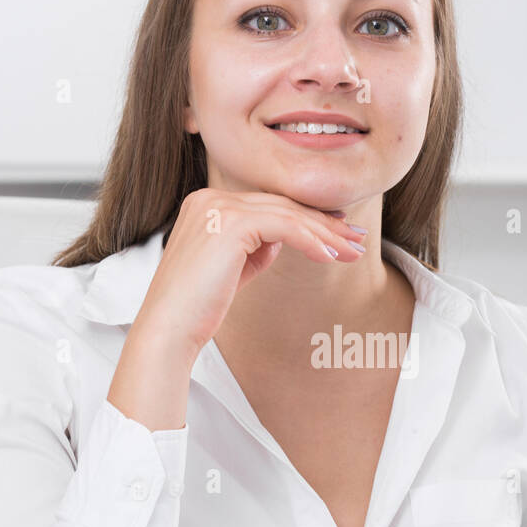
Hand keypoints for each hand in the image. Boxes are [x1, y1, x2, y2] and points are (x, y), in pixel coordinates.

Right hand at [135, 188, 367, 359]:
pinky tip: (329, 258)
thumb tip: (288, 236)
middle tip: (356, 240)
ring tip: (353, 253)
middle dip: (323, 225)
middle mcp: (210, 197)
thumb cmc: (199, 307)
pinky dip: (310, 241)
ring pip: (287, 214)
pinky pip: (283, 226)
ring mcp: (218, 206)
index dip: (307, 218)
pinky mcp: (229, 223)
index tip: (338, 234)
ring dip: (325, 235)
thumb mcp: (232, 267)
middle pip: (281, 205)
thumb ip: (256, 245)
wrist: (170, 328)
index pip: (268, 205)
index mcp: (207, 203)